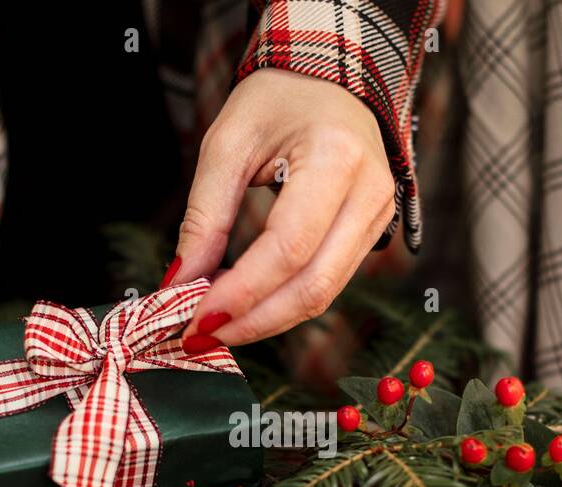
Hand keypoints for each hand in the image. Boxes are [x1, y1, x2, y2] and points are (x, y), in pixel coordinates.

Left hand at [172, 68, 394, 351]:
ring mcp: (380, 216)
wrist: (330, 76)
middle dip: (253, 320)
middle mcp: (371, 192)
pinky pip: (328, 283)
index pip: (289, 248)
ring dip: (267, 319)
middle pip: (313, 285)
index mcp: (338, 158)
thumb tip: (180, 283)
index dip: (242, 292)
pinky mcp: (373, 232)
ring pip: (324, 294)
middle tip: (201, 335)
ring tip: (216, 326)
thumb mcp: (228, 144)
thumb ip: (205, 216)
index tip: (195, 315)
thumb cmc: (278, 98)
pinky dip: (284, 303)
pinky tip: (247, 307)